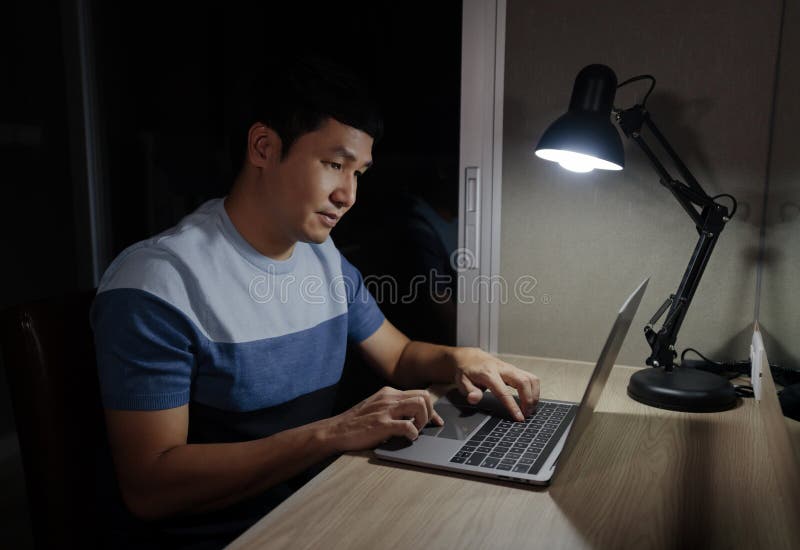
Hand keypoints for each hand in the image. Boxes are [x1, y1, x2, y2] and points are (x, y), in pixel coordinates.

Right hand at [325, 387, 443, 451]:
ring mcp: (386, 410)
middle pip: (424, 397)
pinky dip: (413, 434)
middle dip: (429, 413)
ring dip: (422, 421)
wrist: (335, 431)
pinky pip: (408, 426)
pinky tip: (407, 439)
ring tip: (415, 431)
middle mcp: (389, 397)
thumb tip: (413, 416)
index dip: (431, 409)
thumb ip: (392, 407)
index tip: (436, 420)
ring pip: (419, 406)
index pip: (419, 394)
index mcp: (388, 392)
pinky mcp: (382, 424)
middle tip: (423, 426)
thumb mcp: (375, 407)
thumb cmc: (355, 423)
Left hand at [452, 347, 539, 421]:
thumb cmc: (466, 371)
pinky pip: (531, 377)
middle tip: (526, 414)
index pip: (504, 392)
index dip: (513, 406)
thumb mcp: (461, 382)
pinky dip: (534, 390)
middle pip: (523, 382)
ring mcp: (510, 368)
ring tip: (530, 409)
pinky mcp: (515, 369)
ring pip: (530, 378)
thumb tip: (474, 399)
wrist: (470, 357)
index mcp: (489, 374)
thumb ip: (469, 391)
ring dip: (534, 395)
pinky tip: (531, 399)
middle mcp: (502, 369)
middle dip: (528, 400)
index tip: (519, 417)